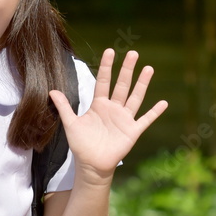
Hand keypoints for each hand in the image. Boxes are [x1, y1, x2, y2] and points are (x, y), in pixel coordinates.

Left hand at [49, 48, 167, 180]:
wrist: (91, 164)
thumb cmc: (81, 144)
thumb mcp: (71, 124)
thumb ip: (64, 107)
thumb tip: (51, 91)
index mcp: (99, 105)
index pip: (103, 81)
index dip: (106, 67)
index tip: (110, 51)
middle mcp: (113, 108)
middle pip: (122, 85)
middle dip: (127, 69)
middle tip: (133, 53)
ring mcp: (124, 119)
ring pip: (135, 97)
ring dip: (142, 84)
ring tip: (148, 68)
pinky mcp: (132, 131)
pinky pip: (145, 119)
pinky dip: (154, 112)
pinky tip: (163, 102)